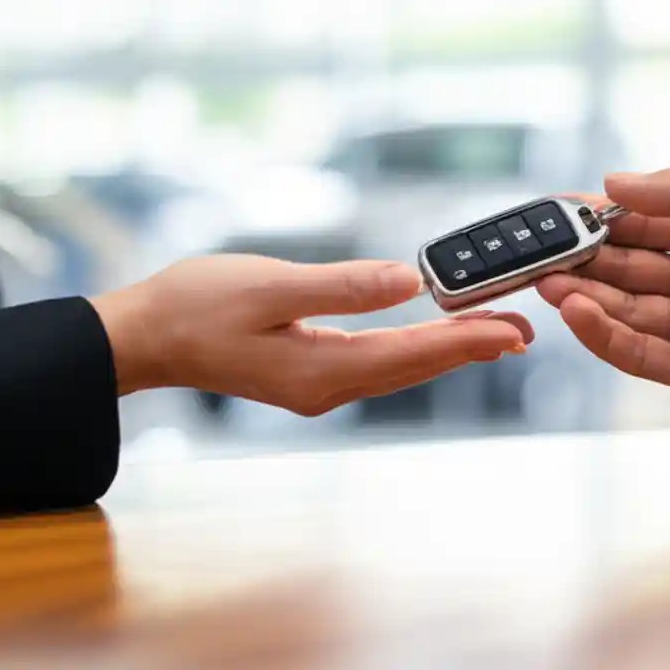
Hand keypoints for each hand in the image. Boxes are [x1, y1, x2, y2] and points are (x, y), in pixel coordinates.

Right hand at [91, 254, 531, 414]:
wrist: (146, 337)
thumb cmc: (195, 307)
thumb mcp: (269, 285)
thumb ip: (342, 286)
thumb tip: (409, 282)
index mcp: (321, 370)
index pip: (412, 355)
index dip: (467, 341)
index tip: (514, 330)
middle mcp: (327, 388)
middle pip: (415, 368)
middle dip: (470, 347)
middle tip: (523, 329)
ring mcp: (317, 386)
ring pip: (399, 368)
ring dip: (445, 350)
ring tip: (493, 333)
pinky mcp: (307, 372)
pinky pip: (376, 363)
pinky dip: (412, 348)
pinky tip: (428, 336)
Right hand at [538, 167, 669, 427]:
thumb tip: (614, 184)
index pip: (645, 225)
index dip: (602, 218)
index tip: (559, 212)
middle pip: (627, 268)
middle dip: (583, 258)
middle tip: (537, 251)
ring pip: (626, 310)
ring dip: (584, 295)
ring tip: (545, 281)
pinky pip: (640, 353)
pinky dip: (604, 334)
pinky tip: (577, 312)